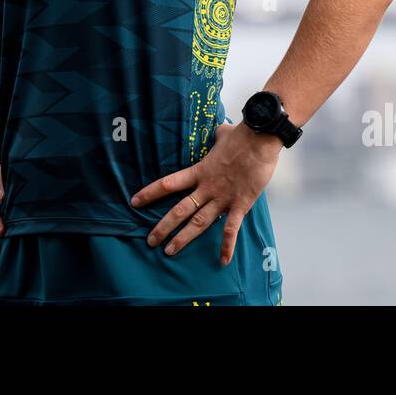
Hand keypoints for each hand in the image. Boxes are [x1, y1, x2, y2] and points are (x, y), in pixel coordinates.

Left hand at [129, 121, 282, 265]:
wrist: (260, 139)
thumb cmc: (242, 135)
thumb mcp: (222, 134)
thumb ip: (216, 138)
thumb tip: (218, 134)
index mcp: (200, 171)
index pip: (168, 183)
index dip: (150, 193)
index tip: (135, 202)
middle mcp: (207, 187)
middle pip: (180, 210)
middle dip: (164, 227)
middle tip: (150, 241)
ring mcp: (223, 198)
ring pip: (199, 223)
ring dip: (184, 238)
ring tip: (169, 252)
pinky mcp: (240, 204)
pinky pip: (231, 229)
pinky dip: (227, 245)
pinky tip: (223, 261)